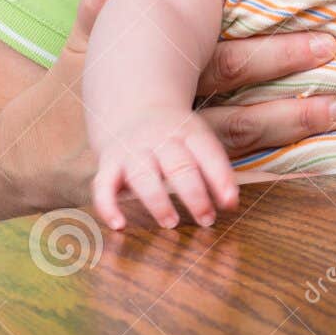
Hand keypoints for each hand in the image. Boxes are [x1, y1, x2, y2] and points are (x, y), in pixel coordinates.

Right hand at [3, 0, 335, 222]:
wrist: (19, 163)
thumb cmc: (59, 95)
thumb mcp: (78, 50)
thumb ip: (99, 8)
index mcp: (159, 87)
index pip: (230, 66)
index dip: (280, 56)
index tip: (330, 45)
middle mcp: (167, 130)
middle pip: (242, 122)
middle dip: (297, 115)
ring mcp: (164, 171)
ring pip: (236, 162)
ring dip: (284, 155)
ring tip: (333, 144)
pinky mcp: (159, 201)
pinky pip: (211, 198)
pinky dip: (245, 195)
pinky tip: (294, 191)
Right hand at [91, 107, 235, 230]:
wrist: (137, 109)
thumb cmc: (177, 137)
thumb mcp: (199, 140)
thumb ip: (215, 169)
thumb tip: (232, 204)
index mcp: (188, 132)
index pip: (208, 152)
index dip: (221, 178)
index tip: (230, 203)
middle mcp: (160, 140)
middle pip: (178, 165)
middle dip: (194, 194)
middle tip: (206, 220)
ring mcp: (132, 151)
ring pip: (143, 175)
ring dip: (157, 201)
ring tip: (171, 223)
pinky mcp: (108, 165)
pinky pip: (103, 185)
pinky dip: (108, 206)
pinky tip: (119, 225)